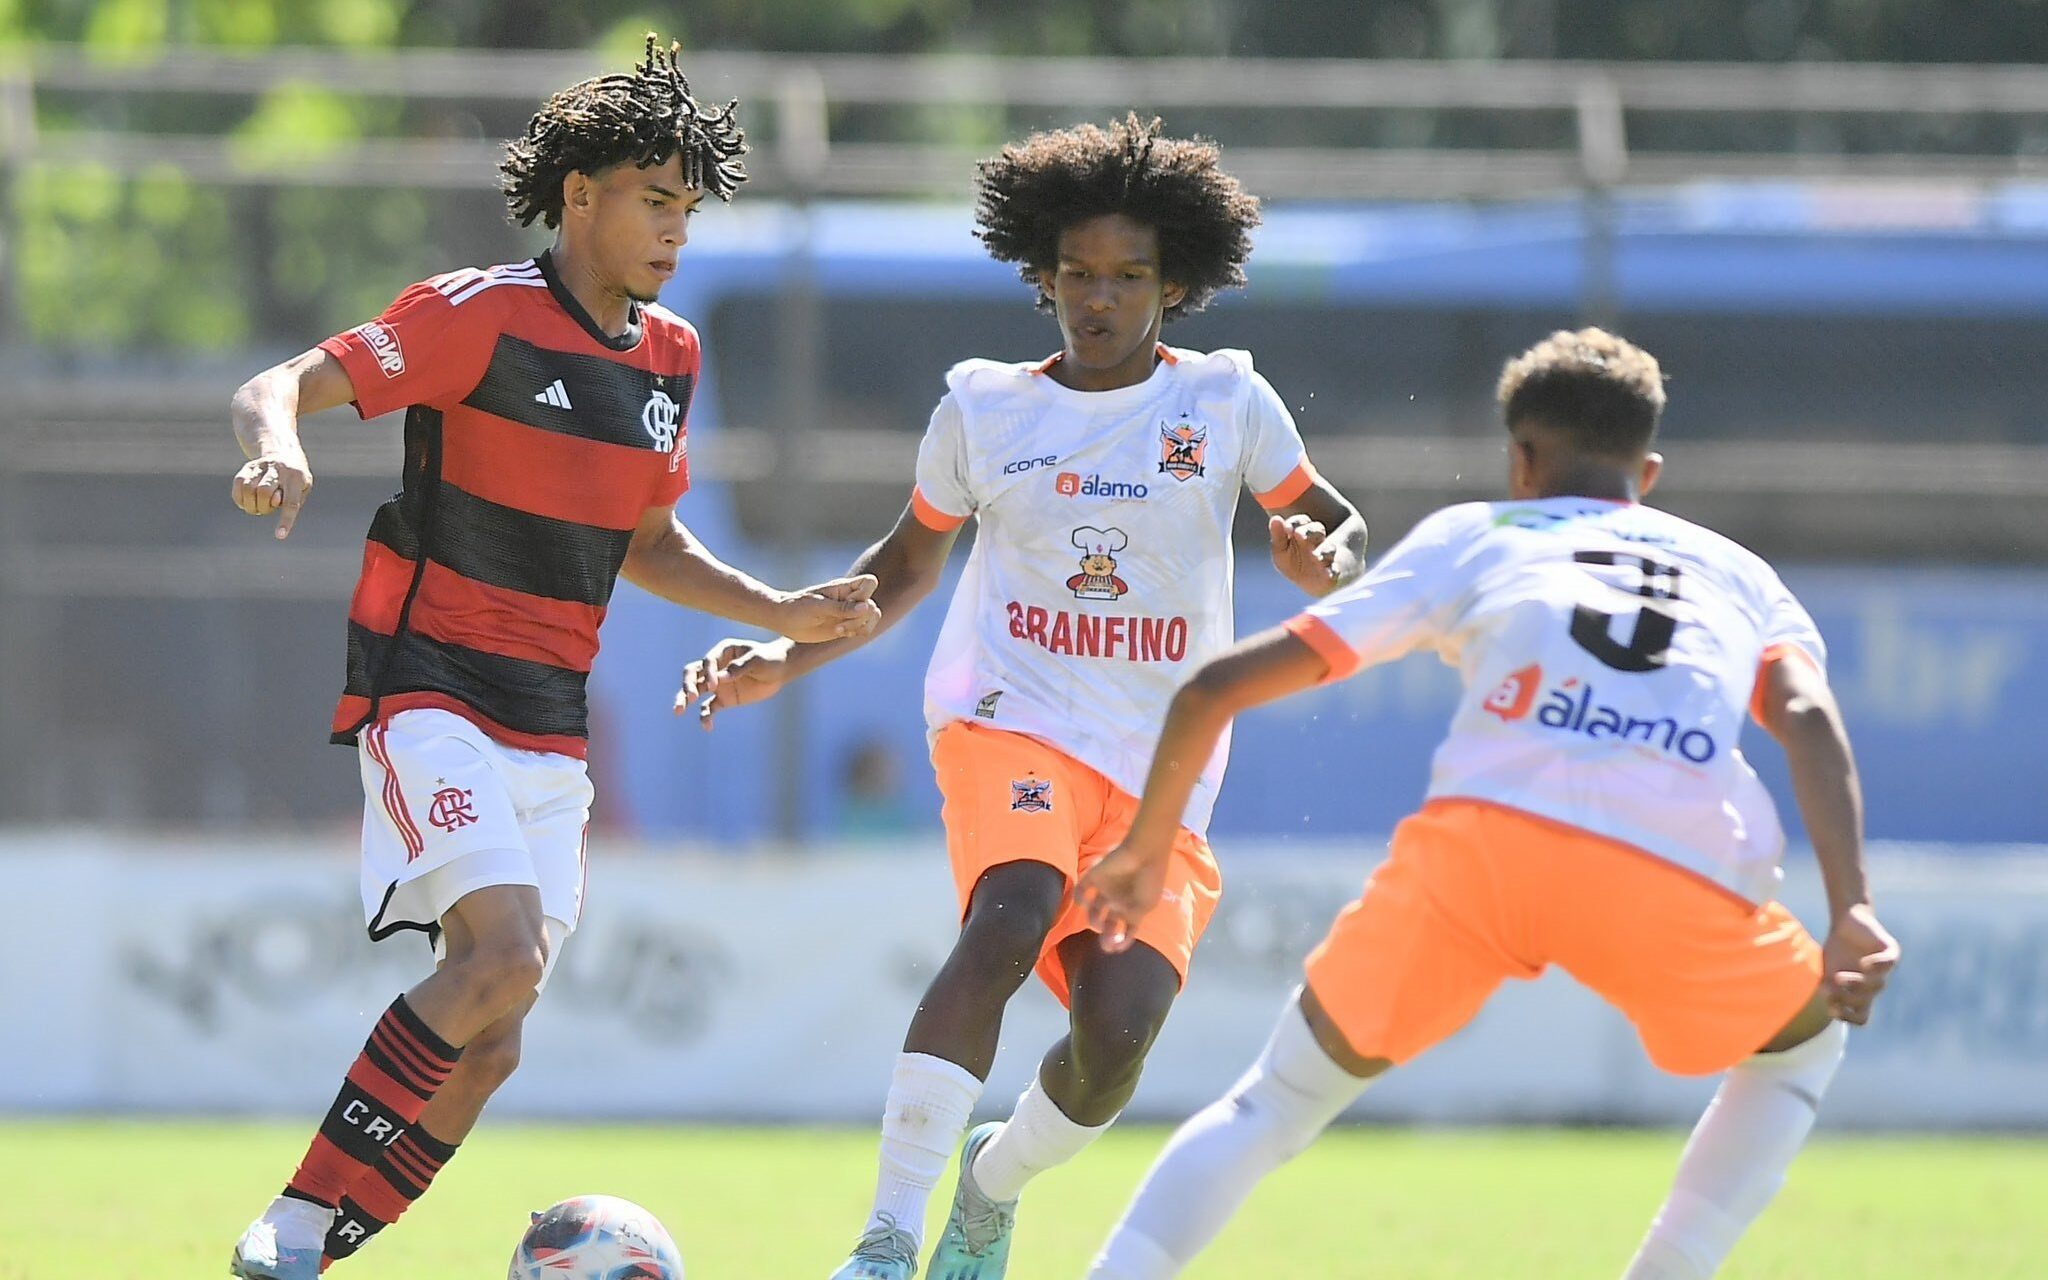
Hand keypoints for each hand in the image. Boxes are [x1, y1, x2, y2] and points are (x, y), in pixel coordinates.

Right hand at [231, 451, 313, 538]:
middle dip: (263, 508)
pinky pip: (238, 485)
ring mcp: (261, 466)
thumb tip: (274, 501)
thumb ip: (291, 500)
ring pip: (248, 488)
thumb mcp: (302, 490)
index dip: (285, 520)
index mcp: (296, 477)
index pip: (291, 502)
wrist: (284, 453)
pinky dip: (239, 498)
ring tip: (257, 506)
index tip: (280, 535)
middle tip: (267, 509)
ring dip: (250, 505)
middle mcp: (278, 469)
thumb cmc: (296, 480)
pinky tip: (246, 501)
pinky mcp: (248, 467)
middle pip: (263, 493)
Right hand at [674, 637, 795, 729]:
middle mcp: (715, 667)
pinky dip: (705, 717)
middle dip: (687, 685)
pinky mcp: (723, 699)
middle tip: (691, 697)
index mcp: (722, 652)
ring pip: (695, 690)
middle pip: (692, 674)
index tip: (715, 684)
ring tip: (678, 711)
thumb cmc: (770, 659)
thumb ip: (739, 667)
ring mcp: (717, 683)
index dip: (708, 673)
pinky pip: (709, 708)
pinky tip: (707, 726)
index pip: (707, 662)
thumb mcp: (758, 660)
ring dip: (685, 699)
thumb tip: (720, 679)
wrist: (781, 670)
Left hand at [775, 574, 880, 643]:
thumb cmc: (797, 607)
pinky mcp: (844, 626)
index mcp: (843, 588)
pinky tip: (839, 633)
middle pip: (873, 605)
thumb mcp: (818, 606)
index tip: (849, 604)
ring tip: (839, 630)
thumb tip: (866, 607)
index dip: (866, 595)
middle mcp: (849, 599)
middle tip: (840, 624)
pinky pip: (862, 629)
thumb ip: (842, 608)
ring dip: (860, 627)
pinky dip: (856, 633)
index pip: (870, 583)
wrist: (783, 619)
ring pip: (872, 618)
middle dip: (862, 618)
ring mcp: (847, 613)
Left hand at [1076, 840, 1171, 953]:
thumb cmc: (1148, 880)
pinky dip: (1079, 898)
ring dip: (1093, 920)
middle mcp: (1119, 900)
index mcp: (1134, 907)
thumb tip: (1120, 932)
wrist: (1143, 853)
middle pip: (1109, 923)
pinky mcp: (1095, 877)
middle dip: (1107, 935)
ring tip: (1098, 923)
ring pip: (1094, 910)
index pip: (1128, 929)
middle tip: (1105, 945)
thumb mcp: (1145, 905)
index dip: (1123, 940)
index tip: (1117, 950)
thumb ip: (1131, 920)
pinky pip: (1082, 890)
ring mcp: (1106, 889)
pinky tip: (1084, 902)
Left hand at [1269, 514, 1339, 596]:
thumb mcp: (1280, 552)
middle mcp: (1318, 540)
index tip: (1287, 528)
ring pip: (1328, 548)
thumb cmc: (1293, 563)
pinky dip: (1332, 571)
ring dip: (1323, 551)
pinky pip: (1334, 570)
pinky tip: (1328, 573)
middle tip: (1300, 535)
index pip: (1301, 521)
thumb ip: (1278, 537)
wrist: (1312, 582)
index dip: (1295, 523)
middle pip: (1316, 529)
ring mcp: (1327, 555)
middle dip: (1309, 532)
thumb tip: (1275, 519)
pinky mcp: (1333, 572)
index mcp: (1304, 531)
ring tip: (1315, 556)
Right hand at [1821, 903, 1900, 1025]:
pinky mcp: (1890, 951)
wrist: (1848, 922)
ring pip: (1876, 986)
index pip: (1860, 1017)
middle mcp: (1874, 985)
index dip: (1846, 1017)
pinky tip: (1863, 964)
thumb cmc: (1838, 949)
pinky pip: (1888, 963)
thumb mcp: (1827, 970)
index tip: (1831, 1007)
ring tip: (1838, 975)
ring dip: (1855, 983)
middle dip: (1845, 997)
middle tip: (1831, 985)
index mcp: (1861, 993)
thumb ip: (1828, 987)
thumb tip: (1830, 1003)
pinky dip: (1876, 965)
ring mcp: (1883, 970)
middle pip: (1864, 1002)